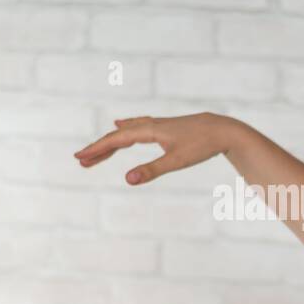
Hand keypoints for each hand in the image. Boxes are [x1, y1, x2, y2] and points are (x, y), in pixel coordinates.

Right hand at [73, 112, 240, 184]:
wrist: (224, 130)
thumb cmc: (202, 145)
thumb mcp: (176, 161)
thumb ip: (151, 170)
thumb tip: (127, 180)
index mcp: (150, 131)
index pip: (116, 140)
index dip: (97, 149)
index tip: (80, 157)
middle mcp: (151, 125)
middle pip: (118, 136)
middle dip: (99, 149)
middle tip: (81, 161)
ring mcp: (157, 125)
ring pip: (127, 132)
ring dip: (111, 142)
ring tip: (95, 151)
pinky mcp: (165, 128)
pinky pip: (137, 127)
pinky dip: (125, 129)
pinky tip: (121, 124)